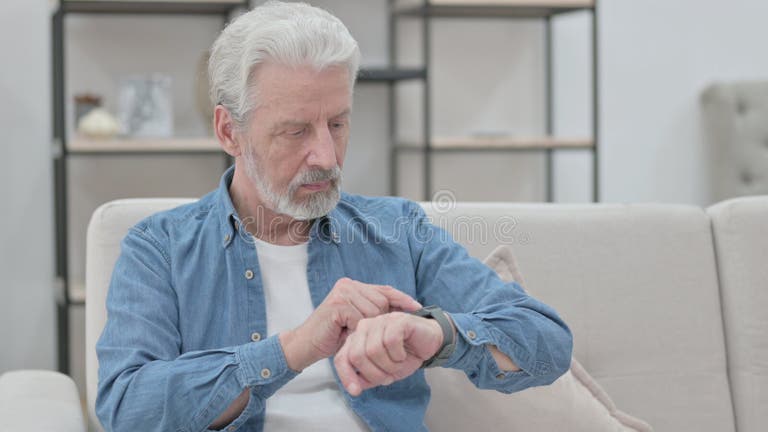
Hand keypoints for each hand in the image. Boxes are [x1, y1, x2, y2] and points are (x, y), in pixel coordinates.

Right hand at [280, 278, 421, 370]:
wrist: (307, 344)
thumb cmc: (333, 336)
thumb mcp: (358, 322)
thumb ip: (374, 312)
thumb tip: (405, 311)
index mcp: (354, 286)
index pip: (385, 289)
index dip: (402, 299)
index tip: (418, 307)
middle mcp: (348, 284)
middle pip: (381, 302)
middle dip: (378, 320)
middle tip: (363, 332)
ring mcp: (342, 292)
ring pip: (373, 312)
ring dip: (366, 327)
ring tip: (350, 332)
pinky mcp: (338, 303)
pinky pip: (361, 319)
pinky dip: (356, 330)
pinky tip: (345, 333)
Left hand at [333, 312, 444, 395]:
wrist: (431, 343)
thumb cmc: (406, 355)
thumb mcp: (384, 372)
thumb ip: (368, 378)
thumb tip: (355, 387)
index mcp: (358, 338)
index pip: (342, 358)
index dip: (347, 376)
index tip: (356, 392)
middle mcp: (365, 327)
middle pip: (357, 356)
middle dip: (374, 373)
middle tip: (389, 375)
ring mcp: (380, 321)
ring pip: (373, 350)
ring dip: (389, 365)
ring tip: (398, 363)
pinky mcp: (396, 320)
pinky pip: (390, 341)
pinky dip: (398, 355)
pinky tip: (403, 353)